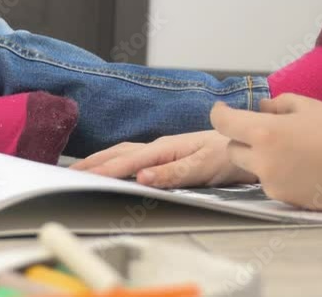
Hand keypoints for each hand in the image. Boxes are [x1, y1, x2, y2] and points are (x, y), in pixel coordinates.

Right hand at [70, 130, 257, 187]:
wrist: (251, 143)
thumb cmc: (231, 154)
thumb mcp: (205, 166)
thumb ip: (174, 172)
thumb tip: (142, 176)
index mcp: (167, 147)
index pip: (129, 161)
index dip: (106, 170)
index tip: (84, 178)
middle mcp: (163, 146)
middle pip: (120, 153)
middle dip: (94, 162)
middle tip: (69, 173)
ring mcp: (166, 149)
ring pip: (126, 153)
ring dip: (103, 160)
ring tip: (83, 169)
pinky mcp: (170, 154)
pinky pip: (137, 156)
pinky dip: (118, 161)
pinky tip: (115, 167)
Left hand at [211, 94, 321, 211]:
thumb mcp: (309, 107)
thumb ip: (278, 105)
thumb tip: (260, 108)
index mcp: (266, 133)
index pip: (223, 122)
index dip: (220, 113)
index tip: (223, 109)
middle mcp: (263, 162)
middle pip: (233, 148)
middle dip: (242, 137)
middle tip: (267, 128)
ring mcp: (272, 184)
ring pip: (252, 166)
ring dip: (261, 156)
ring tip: (294, 148)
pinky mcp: (284, 199)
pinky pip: (270, 181)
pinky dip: (277, 171)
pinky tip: (304, 165)